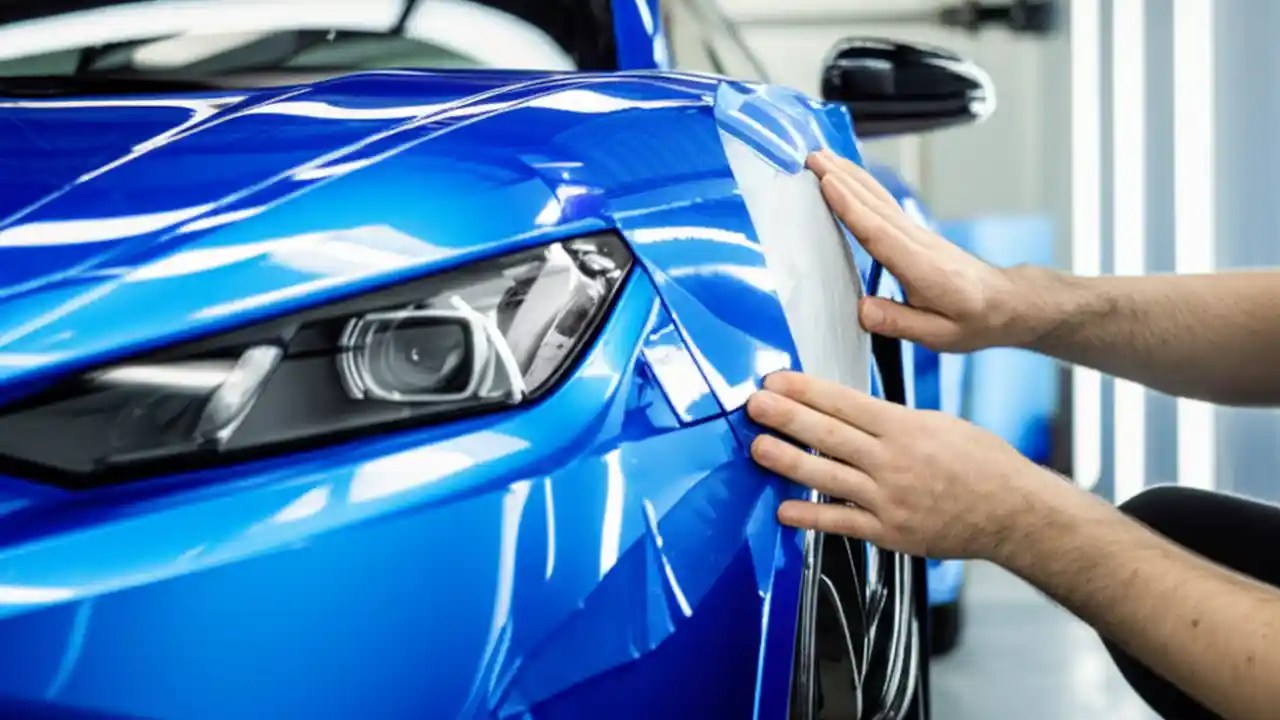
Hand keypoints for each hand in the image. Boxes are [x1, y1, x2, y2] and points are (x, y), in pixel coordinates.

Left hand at [746, 371, 1060, 559]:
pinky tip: (783, 509)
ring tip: (758, 448)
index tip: (777, 379)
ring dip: (787, 460)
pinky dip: (810, 516)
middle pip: (829, 434)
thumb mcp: (941, 424)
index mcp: (906, 427)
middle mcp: (893, 461)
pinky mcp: (889, 531)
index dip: (806, 390)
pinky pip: (841, 523)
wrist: (1014, 512)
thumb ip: (893, 419)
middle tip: (755, 404)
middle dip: (787, 417)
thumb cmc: (982, 463)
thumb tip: (849, 410)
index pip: (845, 403)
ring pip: (827, 475)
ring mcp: (889, 498)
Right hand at [806, 150, 1028, 351]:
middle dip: (840, 179)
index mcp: (921, 268)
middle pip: (873, 206)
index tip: (827, 182)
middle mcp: (916, 243)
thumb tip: (861, 310)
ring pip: (877, 199)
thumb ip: (899, 322)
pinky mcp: (913, 233)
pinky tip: (847, 175)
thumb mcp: (939, 336)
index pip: (879, 234)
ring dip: (848, 175)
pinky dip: (861, 184)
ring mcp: (915, 234)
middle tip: (810, 156)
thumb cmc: (973, 321)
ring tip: (821, 156)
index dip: (851, 208)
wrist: (1004, 303)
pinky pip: (882, 203)